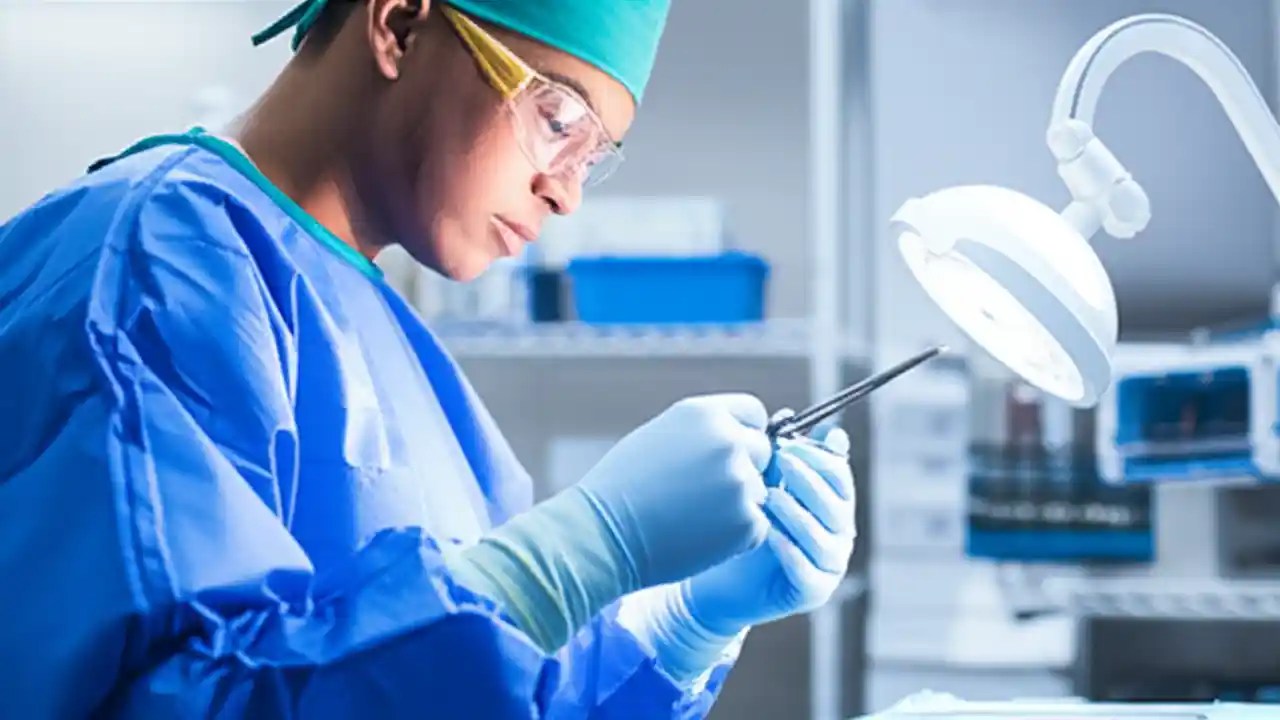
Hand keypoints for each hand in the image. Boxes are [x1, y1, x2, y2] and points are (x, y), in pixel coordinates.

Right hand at [578, 394, 772, 587]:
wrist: (603, 535)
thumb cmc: (621, 488)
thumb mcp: (661, 436)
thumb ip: (704, 432)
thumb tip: (737, 439)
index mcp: (706, 414)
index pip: (754, 413)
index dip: (744, 433)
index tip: (731, 453)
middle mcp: (729, 441)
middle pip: (763, 451)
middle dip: (745, 469)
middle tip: (706, 493)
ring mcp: (741, 483)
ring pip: (759, 491)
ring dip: (738, 504)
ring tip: (694, 517)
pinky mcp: (747, 523)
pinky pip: (756, 525)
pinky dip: (736, 535)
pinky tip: (700, 537)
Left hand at [680, 425, 855, 635]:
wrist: (716, 578)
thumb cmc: (743, 524)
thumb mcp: (762, 485)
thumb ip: (783, 458)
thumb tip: (794, 415)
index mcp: (832, 504)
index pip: (840, 477)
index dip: (818, 457)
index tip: (789, 442)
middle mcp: (839, 534)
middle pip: (838, 505)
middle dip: (810, 481)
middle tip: (782, 462)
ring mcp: (829, 566)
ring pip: (825, 538)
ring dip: (799, 515)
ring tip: (769, 498)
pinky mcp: (812, 593)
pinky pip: (808, 573)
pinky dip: (791, 553)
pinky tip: (769, 535)